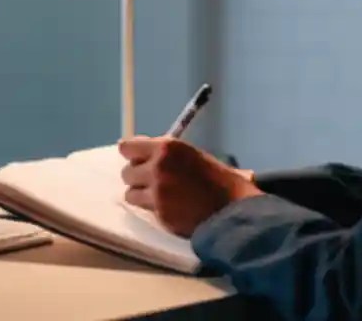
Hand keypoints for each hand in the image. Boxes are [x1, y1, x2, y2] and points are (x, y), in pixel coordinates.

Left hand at [119, 136, 262, 237]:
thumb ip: (166, 154)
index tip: (136, 158)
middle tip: (150, 181)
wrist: (235, 210)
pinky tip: (170, 209)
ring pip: (130, 193)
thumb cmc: (221, 180)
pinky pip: (145, 210)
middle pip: (126, 172)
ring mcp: (157, 192)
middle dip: (136, 177)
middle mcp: (157, 167)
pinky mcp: (159, 214)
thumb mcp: (193, 156)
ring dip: (140, 194)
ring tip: (157, 197)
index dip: (131, 154)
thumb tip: (143, 153)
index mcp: (167, 148)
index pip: (128, 147)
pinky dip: (153, 210)